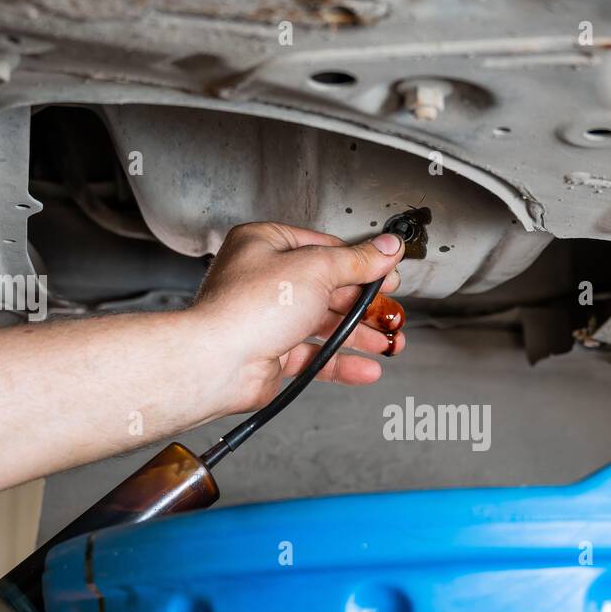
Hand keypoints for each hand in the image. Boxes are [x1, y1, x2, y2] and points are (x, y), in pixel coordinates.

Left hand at [194, 222, 405, 416]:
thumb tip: (385, 249)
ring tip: (389, 343)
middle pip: (328, 288)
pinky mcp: (272, 353)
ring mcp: (268, 318)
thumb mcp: (316, 270)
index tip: (387, 274)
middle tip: (391, 313)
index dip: (361, 263)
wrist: (218, 363)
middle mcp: (265, 279)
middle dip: (364, 305)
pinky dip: (341, 362)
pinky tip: (366, 367)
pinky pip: (314, 355)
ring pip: (323, 324)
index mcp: (266, 244)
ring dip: (359, 335)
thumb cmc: (247, 309)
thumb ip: (357, 261)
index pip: (325, 248)